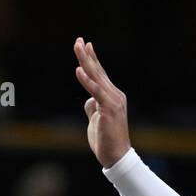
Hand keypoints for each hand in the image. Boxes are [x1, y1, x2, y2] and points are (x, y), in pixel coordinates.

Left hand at [74, 38, 130, 167]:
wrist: (116, 156)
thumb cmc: (106, 141)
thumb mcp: (96, 121)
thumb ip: (93, 109)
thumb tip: (88, 101)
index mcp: (112, 97)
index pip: (100, 75)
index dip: (92, 60)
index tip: (85, 45)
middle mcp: (115, 95)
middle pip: (98, 71)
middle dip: (87, 54)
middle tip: (78, 39)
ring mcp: (113, 101)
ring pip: (97, 76)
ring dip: (86, 61)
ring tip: (78, 47)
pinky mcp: (108, 109)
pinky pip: (95, 91)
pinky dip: (87, 80)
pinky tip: (78, 70)